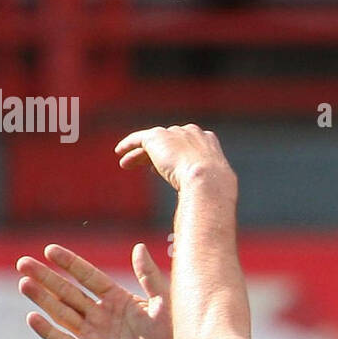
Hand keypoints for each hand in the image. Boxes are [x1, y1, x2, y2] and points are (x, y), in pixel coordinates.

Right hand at [17, 243, 177, 338]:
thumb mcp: (163, 303)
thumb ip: (149, 276)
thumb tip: (138, 247)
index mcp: (118, 300)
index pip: (88, 277)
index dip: (70, 264)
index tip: (51, 250)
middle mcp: (101, 316)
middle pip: (68, 292)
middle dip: (46, 278)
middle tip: (24, 262)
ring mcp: (94, 336)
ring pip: (62, 313)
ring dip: (42, 299)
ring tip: (24, 283)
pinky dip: (48, 331)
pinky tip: (33, 317)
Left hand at [114, 123, 234, 193]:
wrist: (209, 180)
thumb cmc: (218, 190)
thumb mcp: (217, 186)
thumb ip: (208, 187)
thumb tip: (205, 205)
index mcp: (208, 141)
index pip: (186, 145)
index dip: (176, 157)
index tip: (169, 170)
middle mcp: (190, 133)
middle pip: (169, 142)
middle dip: (158, 155)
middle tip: (148, 169)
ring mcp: (173, 133)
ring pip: (153, 142)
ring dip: (140, 154)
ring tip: (127, 164)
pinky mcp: (157, 137)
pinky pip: (138, 138)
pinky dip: (128, 144)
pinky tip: (120, 153)